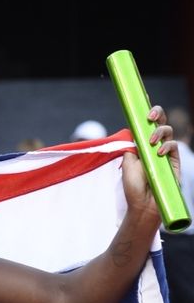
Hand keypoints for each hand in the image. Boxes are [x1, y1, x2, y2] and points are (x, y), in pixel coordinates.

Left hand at [123, 105, 179, 225]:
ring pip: (168, 130)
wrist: (144, 205)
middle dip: (156, 113)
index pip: (144, 124)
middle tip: (149, 115)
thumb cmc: (134, 186)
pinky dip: (167, 146)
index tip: (142, 97)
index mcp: (141, 143)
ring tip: (151, 142)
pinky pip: (174, 146)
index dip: (145, 111)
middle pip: (159, 121)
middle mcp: (154, 145)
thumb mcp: (127, 164)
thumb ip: (131, 147)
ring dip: (159, 131)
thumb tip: (132, 131)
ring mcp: (166, 151)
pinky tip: (159, 152)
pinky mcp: (175, 160)